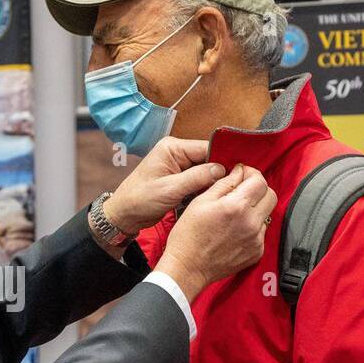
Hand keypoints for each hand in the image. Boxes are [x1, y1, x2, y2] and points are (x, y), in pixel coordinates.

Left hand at [104, 137, 223, 236]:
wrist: (124, 215)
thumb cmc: (139, 200)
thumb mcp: (169, 189)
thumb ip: (196, 178)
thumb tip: (221, 169)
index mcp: (172, 148)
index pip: (206, 148)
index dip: (223, 159)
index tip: (239, 172)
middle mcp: (177, 153)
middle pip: (208, 159)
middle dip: (219, 173)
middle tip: (234, 186)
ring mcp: (179, 166)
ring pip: (206, 171)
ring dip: (213, 183)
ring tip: (224, 193)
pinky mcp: (180, 179)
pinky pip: (199, 180)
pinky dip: (205, 189)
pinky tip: (212, 198)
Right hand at [158, 164, 275, 299]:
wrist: (188, 267)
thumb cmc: (188, 236)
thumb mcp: (201, 201)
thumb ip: (224, 184)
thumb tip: (239, 172)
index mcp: (237, 206)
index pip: (259, 181)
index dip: (251, 174)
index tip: (242, 175)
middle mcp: (251, 222)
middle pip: (270, 195)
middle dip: (258, 189)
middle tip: (242, 192)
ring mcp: (256, 239)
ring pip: (266, 214)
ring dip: (255, 209)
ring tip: (235, 215)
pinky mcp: (256, 252)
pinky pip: (261, 232)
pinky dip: (252, 227)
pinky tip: (235, 230)